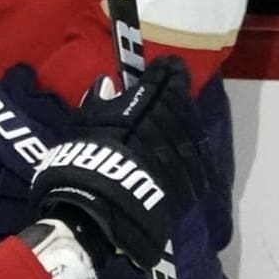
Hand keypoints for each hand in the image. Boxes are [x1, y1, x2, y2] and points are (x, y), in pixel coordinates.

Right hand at [32, 57, 211, 269]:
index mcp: (141, 109)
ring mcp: (182, 158)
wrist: (99, 213)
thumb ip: (98, 103)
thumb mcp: (81, 127)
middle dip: (178, 91)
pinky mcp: (189, 184)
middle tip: (177, 81)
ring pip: (192, 130)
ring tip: (183, 110)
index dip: (165, 72)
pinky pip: (197, 159)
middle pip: (180, 105)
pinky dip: (194, 147)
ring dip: (188, 118)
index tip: (169, 64)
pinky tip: (189, 145)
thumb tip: (108, 83)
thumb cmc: (82, 164)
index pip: (160, 83)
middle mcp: (168, 129)